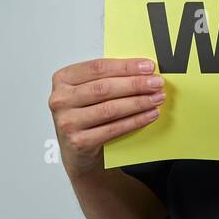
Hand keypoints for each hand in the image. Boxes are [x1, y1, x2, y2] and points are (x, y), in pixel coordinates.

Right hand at [48, 57, 166, 179]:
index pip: (98, 67)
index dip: (126, 66)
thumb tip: (143, 70)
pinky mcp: (79, 141)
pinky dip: (136, 121)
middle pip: (104, 88)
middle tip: (157, 82)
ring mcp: (67, 122)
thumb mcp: (89, 92)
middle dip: (135, 84)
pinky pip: (113, 129)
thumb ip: (109, 78)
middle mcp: (60, 99)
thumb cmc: (86, 115)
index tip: (148, 66)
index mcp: (63, 79)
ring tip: (157, 98)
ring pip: (110, 108)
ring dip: (138, 102)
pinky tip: (150, 114)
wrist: (78, 152)